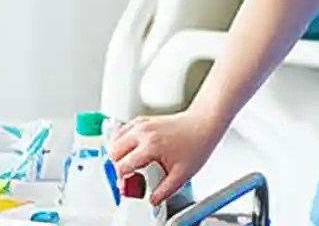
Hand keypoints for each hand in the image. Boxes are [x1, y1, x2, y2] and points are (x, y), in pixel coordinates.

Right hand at [107, 109, 226, 205]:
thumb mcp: (182, 175)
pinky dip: (122, 141)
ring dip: (118, 154)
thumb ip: (165, 191)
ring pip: (116, 140)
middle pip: (114, 152)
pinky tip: (130, 149)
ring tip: (131, 164)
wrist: (203, 124)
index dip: (122, 180)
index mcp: (150, 146)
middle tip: (129, 177)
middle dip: (117, 167)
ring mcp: (142, 124)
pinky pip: (123, 130)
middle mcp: (142, 133)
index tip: (128, 186)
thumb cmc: (196, 144)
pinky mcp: (144, 120)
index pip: (122, 166)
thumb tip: (153, 199)